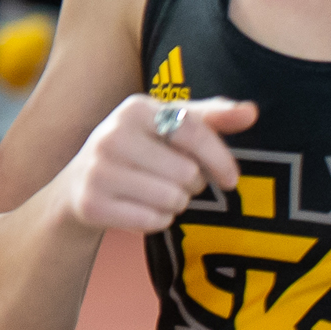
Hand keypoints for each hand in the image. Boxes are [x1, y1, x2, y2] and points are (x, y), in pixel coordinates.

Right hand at [63, 95, 257, 232]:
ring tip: (158, 194)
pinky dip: (158, 220)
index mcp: (134, 109)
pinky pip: (153, 221)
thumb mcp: (169, 125)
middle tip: (175, 182)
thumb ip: (211, 117)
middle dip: (192, 184)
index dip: (220, 159)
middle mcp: (111, 135)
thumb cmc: (139, 150)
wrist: (80, 183)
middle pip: (187, 173)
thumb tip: (250, 113)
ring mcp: (98, 170)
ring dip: (176, 204)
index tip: (230, 179)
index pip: (193, 132)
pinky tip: (142, 208)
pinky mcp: (92, 203)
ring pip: (172, 199)